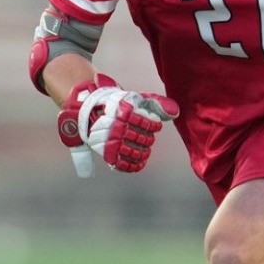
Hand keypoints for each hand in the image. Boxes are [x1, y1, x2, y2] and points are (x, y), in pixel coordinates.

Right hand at [56, 74, 178, 174]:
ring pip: (131, 151)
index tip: (154, 126)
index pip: (144, 122)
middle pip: (139, 138)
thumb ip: (157, 103)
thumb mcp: (137, 98)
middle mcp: (114, 125)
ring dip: (142, 153)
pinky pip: (120, 163)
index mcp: (122, 110)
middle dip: (147, 140)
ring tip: (145, 151)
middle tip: (148, 138)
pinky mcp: (104, 150)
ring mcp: (108, 139)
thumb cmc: (119, 105)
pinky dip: (132, 165)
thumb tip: (174, 113)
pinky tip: (139, 164)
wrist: (89, 108)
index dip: (153, 126)